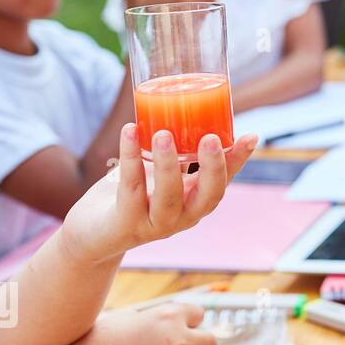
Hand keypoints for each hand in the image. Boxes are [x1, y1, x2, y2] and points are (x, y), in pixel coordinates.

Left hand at [60, 123, 257, 264]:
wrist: (93, 234)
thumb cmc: (132, 195)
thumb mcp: (160, 175)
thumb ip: (178, 155)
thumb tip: (193, 110)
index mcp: (195, 202)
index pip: (224, 181)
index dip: (239, 160)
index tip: (251, 136)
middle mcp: (182, 217)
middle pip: (208, 198)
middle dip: (213, 168)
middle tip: (210, 138)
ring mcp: (155, 223)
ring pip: (168, 197)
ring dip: (168, 164)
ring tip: (164, 133)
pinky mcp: (125, 223)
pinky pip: (130, 188)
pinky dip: (130, 157)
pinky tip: (130, 131)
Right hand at [66, 304, 217, 344]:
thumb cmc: (94, 342)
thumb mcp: (128, 317)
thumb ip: (156, 318)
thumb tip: (174, 320)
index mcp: (168, 316)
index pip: (198, 314)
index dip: (186, 320)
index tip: (178, 324)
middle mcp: (177, 341)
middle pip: (209, 341)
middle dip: (197, 341)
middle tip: (179, 343)